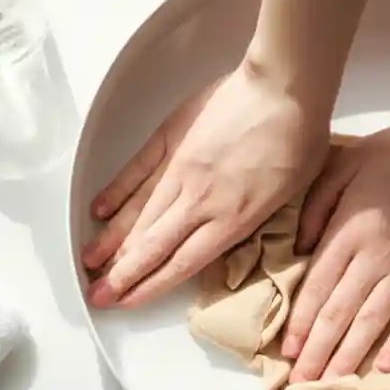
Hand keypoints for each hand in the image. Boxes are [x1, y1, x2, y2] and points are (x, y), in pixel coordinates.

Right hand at [83, 63, 330, 307]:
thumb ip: (256, 222)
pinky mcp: (171, 139)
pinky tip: (100, 211)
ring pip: (139, 214)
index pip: (181, 263)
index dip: (150, 286)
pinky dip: (117, 192)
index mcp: (231, 220)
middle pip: (152, 246)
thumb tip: (237, 240)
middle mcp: (199, 201)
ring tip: (90, 262)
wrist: (285, 88)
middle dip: (121, 275)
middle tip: (98, 294)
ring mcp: (180, 170)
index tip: (128, 300)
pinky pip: (137, 171)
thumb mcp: (290, 198)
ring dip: (113, 241)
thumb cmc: (299, 138)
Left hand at [282, 120, 389, 379]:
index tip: (287, 351)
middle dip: (317, 351)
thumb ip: (317, 201)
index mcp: (349, 230)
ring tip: (332, 382)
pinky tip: (384, 366)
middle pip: (339, 313)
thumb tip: (300, 245)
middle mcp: (375, 258)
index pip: (317, 287)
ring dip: (349, 355)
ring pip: (372, 322)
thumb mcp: (347, 161)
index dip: (300, 323)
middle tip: (300, 382)